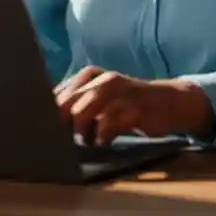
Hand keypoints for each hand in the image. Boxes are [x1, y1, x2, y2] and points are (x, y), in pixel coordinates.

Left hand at [54, 66, 214, 145]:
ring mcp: (118, 93)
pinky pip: (106, 127)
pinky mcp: (132, 110)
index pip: (58, 94)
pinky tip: (106, 141)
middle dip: (64, 125)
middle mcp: (101, 80)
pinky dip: (101, 138)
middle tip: (73, 137)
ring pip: (81, 114)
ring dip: (82, 133)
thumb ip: (77, 101)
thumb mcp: (101, 95)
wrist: (168, 101)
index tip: (52, 129)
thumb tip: (47, 117)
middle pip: (65, 105)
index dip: (50, 114)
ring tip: (90, 140)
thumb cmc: (127, 102)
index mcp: (89, 74)